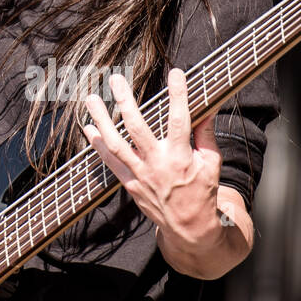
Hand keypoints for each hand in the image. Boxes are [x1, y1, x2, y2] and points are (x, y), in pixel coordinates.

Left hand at [81, 69, 225, 254]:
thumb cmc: (202, 191)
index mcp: (182, 157)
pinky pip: (110, 162)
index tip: (176, 73)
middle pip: (137, 128)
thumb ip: (205, 134)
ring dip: (102, 120)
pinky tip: (89, 127)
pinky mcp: (130, 184)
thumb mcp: (211, 163)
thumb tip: (207, 107)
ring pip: (116, 144)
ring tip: (92, 99)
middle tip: (115, 79)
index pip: (180, 120)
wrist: (189, 227)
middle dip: (125, 101)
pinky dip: (97, 145)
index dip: (178, 95)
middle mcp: (158, 164)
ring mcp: (141, 174)